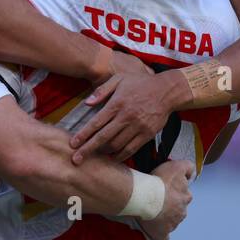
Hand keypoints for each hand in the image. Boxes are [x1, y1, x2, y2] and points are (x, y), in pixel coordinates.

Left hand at [71, 63, 187, 163]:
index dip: (83, 135)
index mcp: (117, 103)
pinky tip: (112, 158)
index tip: (72, 144)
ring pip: (116, 145)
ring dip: (103, 152)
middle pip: (103, 137)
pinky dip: (120, 156)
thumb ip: (101, 90)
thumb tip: (86, 104)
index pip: (96, 122)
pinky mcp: (147, 134)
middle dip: (88, 149)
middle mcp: (126, 117)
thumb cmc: (140, 83)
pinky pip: (131, 149)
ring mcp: (138, 127)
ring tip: (93, 156)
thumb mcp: (119, 79)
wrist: (166, 91)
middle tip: (76, 159)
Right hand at [139, 159, 194, 239]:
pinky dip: (161, 236)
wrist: (145, 196)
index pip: (183, 195)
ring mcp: (173, 224)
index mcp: (185, 197)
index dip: (173, 192)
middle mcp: (182, 212)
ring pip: (171, 221)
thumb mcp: (176, 166)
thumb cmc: (160, 181)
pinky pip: (163, 238)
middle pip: (177, 209)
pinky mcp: (162, 233)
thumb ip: (187, 167)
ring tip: (151, 212)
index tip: (164, 189)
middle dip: (170, 206)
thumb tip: (192, 173)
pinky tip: (156, 233)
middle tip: (156, 200)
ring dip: (164, 218)